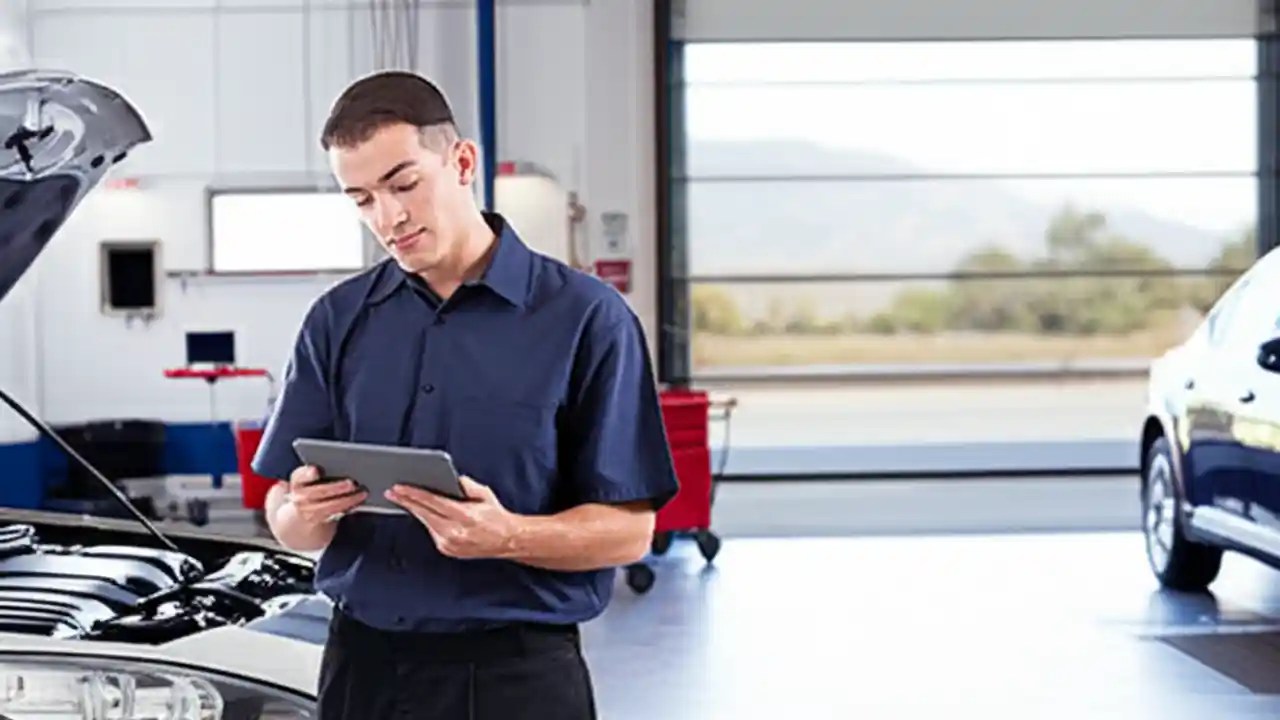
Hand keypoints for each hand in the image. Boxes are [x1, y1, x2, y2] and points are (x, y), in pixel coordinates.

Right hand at [287, 465, 367, 526]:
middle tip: (352, 483)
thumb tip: (342, 463)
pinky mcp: (321, 520)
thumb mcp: (309, 478)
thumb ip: (320, 470)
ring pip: (329, 507)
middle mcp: (300, 496)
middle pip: (318, 492)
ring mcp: (309, 511)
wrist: (303, 516)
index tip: (316, 470)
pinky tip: (360, 501)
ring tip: (363, 492)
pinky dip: (349, 507)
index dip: (307, 474)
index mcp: (298, 481)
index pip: (300, 476)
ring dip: (347, 500)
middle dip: (336, 488)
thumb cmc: (311, 488)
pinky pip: (336, 514)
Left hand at [386, 476, 519, 559]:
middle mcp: (455, 532)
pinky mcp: (447, 550)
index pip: (432, 502)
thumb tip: (449, 478)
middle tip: (391, 492)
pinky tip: (422, 512)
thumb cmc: (495, 516)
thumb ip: (465, 484)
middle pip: (423, 513)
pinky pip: (432, 531)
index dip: (413, 494)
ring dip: (415, 510)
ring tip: (402, 499)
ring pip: (426, 523)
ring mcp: (449, 543)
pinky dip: (428, 521)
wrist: (506, 540)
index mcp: (464, 515)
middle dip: (406, 502)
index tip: (399, 487)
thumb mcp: (484, 494)